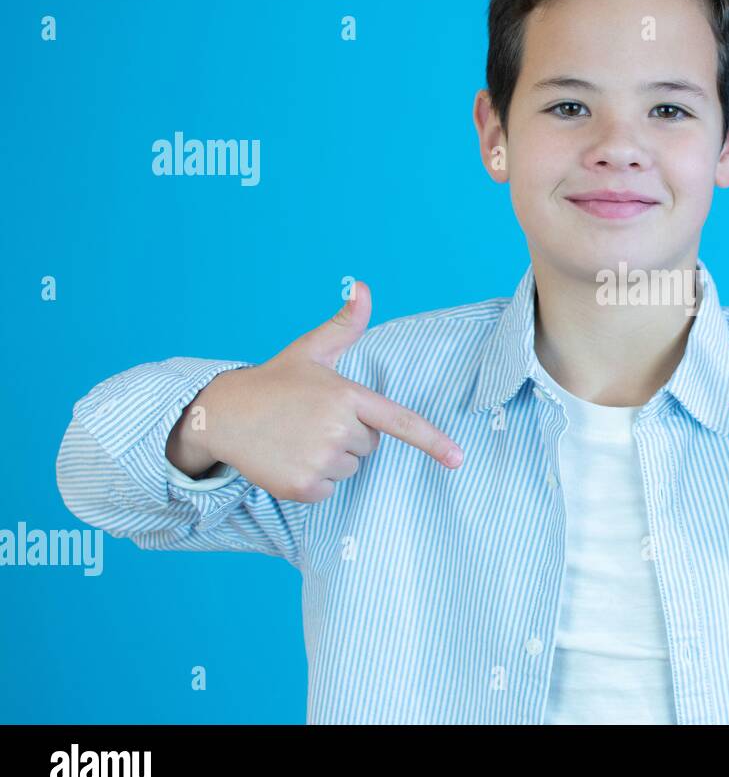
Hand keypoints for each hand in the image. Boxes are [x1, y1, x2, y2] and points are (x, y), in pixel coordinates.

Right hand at [166, 281, 463, 502]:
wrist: (221, 414)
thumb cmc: (273, 382)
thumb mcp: (311, 351)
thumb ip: (344, 325)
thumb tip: (362, 287)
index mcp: (347, 396)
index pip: (400, 421)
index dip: (433, 441)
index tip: (458, 459)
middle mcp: (338, 428)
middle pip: (370, 445)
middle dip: (348, 435)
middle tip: (312, 420)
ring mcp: (320, 458)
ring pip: (350, 468)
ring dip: (330, 458)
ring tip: (297, 437)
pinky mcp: (303, 486)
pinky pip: (329, 489)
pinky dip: (312, 480)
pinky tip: (288, 458)